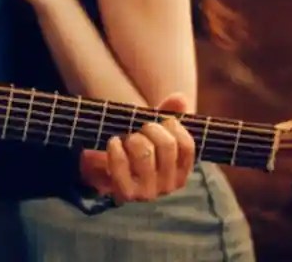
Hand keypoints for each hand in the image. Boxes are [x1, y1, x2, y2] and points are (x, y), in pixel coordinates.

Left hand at [79, 92, 195, 202]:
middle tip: (141, 128)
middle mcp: (169, 186)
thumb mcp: (152, 130)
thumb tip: (179, 98)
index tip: (162, 120)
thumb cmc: (135, 147)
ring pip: (145, 153)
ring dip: (133, 138)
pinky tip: (114, 142)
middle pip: (166, 145)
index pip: (187, 146)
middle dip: (151, 128)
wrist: (104, 170)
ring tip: (127, 138)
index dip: (174, 126)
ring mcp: (149, 192)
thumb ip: (168, 113)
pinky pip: (121, 163)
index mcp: (181, 172)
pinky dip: (116, 148)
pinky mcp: (127, 194)